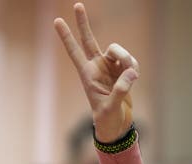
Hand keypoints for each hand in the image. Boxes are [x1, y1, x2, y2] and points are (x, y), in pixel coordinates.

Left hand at [54, 3, 139, 142]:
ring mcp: (110, 66)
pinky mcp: (123, 69)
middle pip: (89, 39)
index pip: (74, 51)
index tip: (57, 21)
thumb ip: (120, 90)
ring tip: (132, 75)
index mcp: (87, 74)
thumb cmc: (107, 118)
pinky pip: (130, 60)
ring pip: (118, 50)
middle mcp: (96, 66)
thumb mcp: (110, 107)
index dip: (66, 37)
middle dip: (83, 23)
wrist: (116, 123)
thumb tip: (131, 72)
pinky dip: (134, 67)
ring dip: (126, 58)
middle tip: (77, 5)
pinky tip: (134, 78)